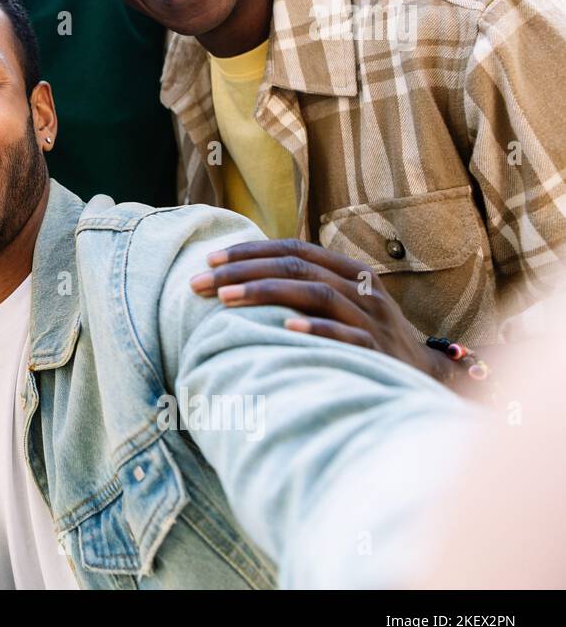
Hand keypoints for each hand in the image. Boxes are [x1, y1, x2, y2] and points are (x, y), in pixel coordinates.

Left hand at [189, 237, 450, 381]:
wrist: (427, 377)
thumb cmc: (369, 338)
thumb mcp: (344, 305)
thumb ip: (306, 287)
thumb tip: (244, 278)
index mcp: (351, 271)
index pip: (294, 249)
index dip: (251, 251)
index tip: (209, 259)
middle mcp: (361, 288)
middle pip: (296, 267)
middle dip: (243, 271)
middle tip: (199, 282)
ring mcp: (371, 319)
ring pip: (315, 294)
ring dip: (266, 292)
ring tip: (225, 299)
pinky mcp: (378, 351)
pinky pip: (345, 335)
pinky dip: (316, 330)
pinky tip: (284, 329)